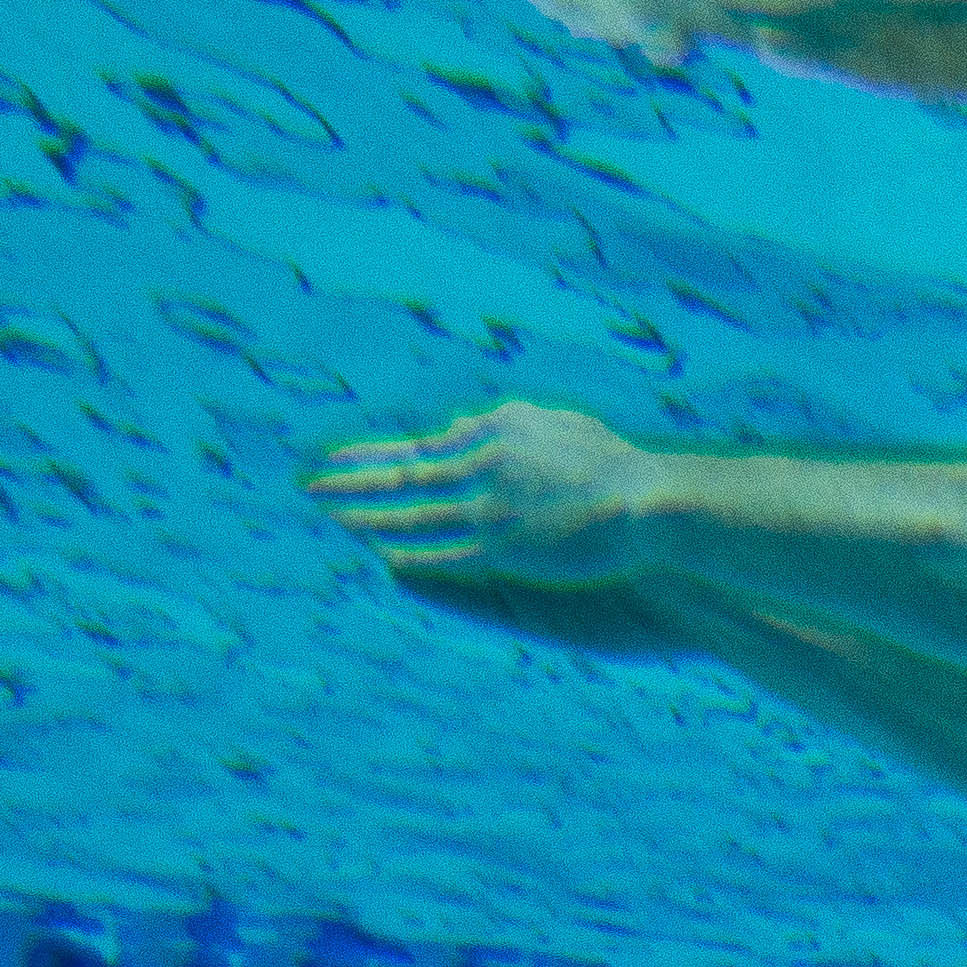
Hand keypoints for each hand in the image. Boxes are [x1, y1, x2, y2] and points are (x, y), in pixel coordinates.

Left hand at [312, 403, 666, 587]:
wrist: (654, 501)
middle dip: (355, 474)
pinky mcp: (502, 545)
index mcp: (504, 432)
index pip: (436, 443)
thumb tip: (486, 415)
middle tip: (311, 478)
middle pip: (407, 468)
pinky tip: (374, 552)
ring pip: (410, 509)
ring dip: (363, 510)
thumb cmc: (627, 470)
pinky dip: (403, 548)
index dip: (391, 450)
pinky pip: (440, 550)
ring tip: (323, 510)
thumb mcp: (568, 429)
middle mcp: (486, 462)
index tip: (356, 455)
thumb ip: (524, 425)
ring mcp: (490, 505)